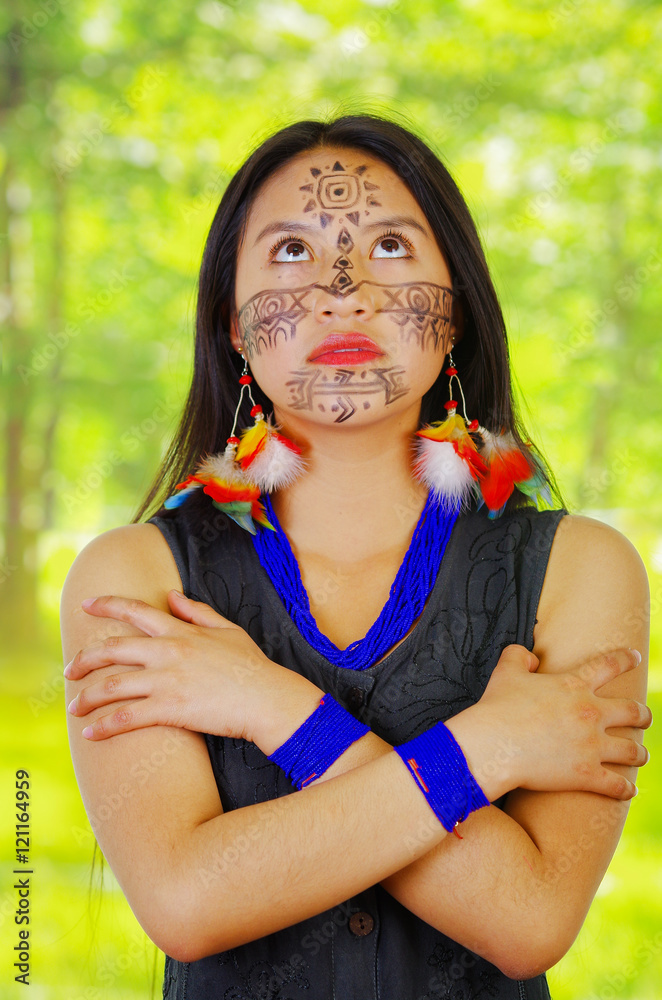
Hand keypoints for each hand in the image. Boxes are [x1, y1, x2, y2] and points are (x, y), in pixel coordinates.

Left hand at [65, 591, 321, 749]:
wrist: (267, 699)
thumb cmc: (252, 666)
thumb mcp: (228, 629)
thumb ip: (197, 611)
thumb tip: (172, 596)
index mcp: (180, 631)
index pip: (135, 611)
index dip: (107, 605)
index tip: (86, 604)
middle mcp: (168, 652)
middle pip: (113, 649)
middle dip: (85, 660)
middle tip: (70, 670)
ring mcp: (167, 680)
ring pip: (112, 686)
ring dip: (87, 698)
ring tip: (75, 708)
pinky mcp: (169, 709)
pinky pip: (126, 717)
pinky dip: (104, 727)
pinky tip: (90, 734)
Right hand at [447, 645, 650, 801]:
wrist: (492, 744)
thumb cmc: (496, 707)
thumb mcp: (506, 671)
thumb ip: (520, 656)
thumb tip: (533, 659)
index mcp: (574, 685)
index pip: (607, 666)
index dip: (625, 660)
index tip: (635, 658)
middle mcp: (590, 713)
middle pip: (632, 712)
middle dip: (644, 715)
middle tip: (646, 718)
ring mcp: (591, 746)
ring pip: (632, 751)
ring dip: (640, 754)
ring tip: (641, 756)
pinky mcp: (586, 775)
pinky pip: (617, 785)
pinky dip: (626, 789)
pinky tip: (630, 791)